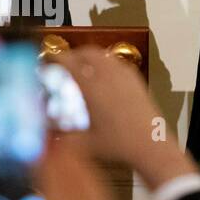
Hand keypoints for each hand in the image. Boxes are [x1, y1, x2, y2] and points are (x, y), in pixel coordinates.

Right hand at [55, 48, 196, 189]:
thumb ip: (62, 136)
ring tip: (84, 67)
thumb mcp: (83, 143)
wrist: (151, 146)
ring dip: (91, 57)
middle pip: (88, 52)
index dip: (57, 58)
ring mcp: (125, 78)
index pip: (70, 63)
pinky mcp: (137, 82)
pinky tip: (105, 77)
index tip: (49, 59)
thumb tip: (47, 128)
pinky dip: (106, 63)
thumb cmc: (118, 146)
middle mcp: (109, 77)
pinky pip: (118, 64)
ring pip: (104, 56)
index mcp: (92, 88)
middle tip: (65, 62)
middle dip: (74, 54)